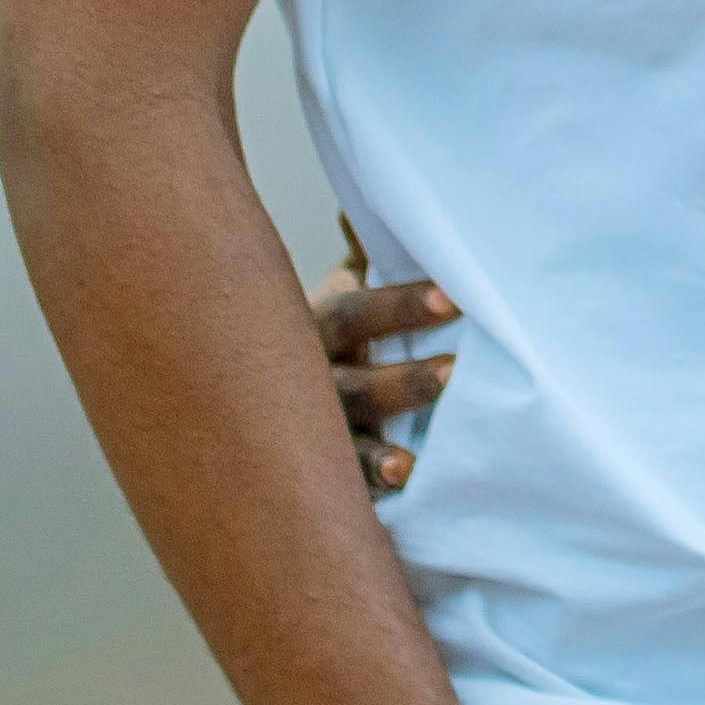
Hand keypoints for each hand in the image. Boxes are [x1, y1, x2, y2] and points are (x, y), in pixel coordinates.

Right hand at [315, 222, 454, 496]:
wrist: (245, 397)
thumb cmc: (330, 334)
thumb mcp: (343, 290)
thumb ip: (365, 249)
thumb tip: (370, 200)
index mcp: (316, 329)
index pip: (355, 315)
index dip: (400, 305)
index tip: (452, 297)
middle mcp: (305, 385)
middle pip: (351, 385)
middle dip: (402, 382)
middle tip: (459, 373)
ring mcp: (310, 437)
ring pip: (341, 445)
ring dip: (377, 453)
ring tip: (414, 462)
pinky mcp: (317, 479)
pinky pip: (339, 493)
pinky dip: (364, 498)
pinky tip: (393, 505)